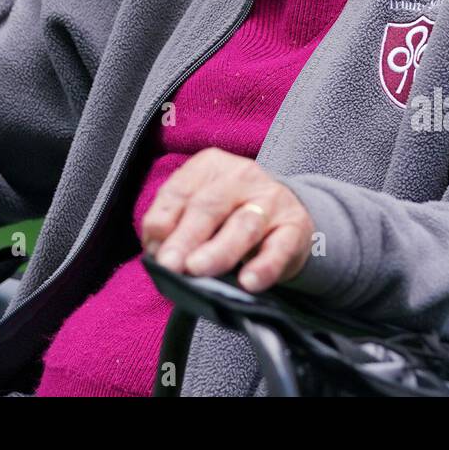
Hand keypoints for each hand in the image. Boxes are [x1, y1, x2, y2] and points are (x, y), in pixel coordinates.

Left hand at [140, 148, 315, 292]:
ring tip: (198, 270)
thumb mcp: (199, 208)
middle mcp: (241, 176)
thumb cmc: (230, 214)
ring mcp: (271, 200)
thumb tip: (157, 249)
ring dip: (218, 250)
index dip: (163, 220)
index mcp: (210, 166)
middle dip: (186, 237)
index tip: (153, 248)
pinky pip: (279, 248)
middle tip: (170, 264)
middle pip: (209, 206)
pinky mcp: (295, 227)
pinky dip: (264, 267)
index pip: (179, 190)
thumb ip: (175, 224)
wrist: (285, 216)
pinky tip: (248, 282)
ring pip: (243, 225)